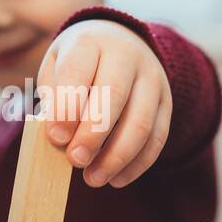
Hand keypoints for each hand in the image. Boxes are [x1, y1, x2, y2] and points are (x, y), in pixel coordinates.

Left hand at [36, 19, 171, 188]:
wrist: (119, 42)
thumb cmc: (78, 64)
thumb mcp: (56, 66)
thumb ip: (54, 97)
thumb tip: (59, 138)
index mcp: (90, 41)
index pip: (78, 71)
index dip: (67, 107)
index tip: (55, 138)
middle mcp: (126, 55)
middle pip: (114, 95)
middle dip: (93, 134)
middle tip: (75, 161)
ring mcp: (151, 78)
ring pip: (141, 121)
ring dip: (117, 156)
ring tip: (93, 179)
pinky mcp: (167, 101)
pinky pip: (158, 136)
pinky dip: (138, 164)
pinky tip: (116, 180)